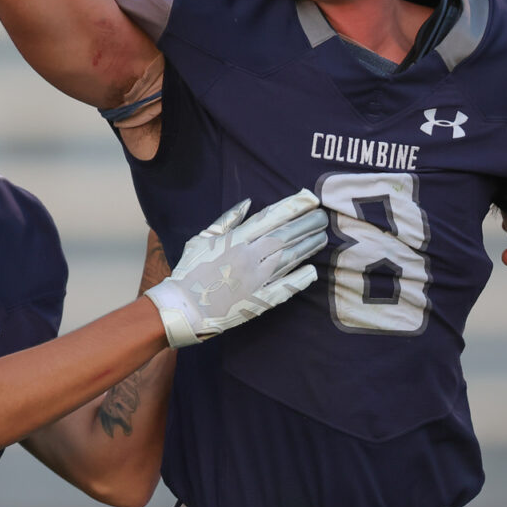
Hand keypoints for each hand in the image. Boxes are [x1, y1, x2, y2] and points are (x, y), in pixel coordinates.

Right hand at [145, 191, 328, 347]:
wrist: (182, 308)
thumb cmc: (189, 271)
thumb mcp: (202, 239)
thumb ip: (226, 220)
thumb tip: (247, 203)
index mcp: (235, 240)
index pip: (271, 217)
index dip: (294, 206)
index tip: (311, 198)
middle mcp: (249, 258)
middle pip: (285, 236)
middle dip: (307, 224)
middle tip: (324, 216)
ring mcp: (255, 281)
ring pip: (289, 259)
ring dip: (308, 246)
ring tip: (322, 237)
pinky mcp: (258, 301)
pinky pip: (284, 289)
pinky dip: (299, 279)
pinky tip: (313, 271)